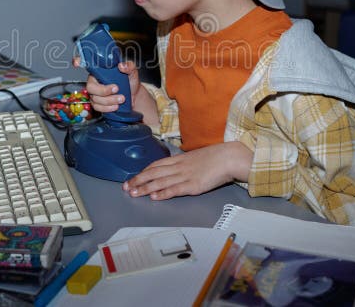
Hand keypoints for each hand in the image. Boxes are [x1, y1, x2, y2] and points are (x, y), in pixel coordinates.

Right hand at [71, 57, 140, 113]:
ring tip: (122, 98)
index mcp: (100, 71)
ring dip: (109, 100)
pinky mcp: (98, 104)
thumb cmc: (130, 82)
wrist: (134, 96)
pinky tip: (116, 106)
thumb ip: (129, 66)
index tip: (76, 62)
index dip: (78, 61)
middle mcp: (95, 82)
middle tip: (116, 89)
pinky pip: (98, 108)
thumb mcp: (132, 72)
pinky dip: (107, 108)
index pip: (86, 65)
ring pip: (95, 99)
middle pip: (90, 87)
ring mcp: (95, 94)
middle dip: (103, 90)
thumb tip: (122, 65)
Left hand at [121, 142, 252, 199]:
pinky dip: (163, 193)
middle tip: (126, 187)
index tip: (133, 177)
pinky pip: (175, 189)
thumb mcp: (196, 158)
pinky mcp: (193, 185)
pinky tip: (154, 196)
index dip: (143, 172)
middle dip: (138, 180)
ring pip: (160, 181)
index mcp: (180, 159)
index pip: (156, 165)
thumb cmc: (215, 158)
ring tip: (134, 193)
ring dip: (145, 188)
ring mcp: (185, 176)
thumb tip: (176, 170)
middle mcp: (179, 167)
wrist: (229, 157)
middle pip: (154, 173)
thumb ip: (185, 164)